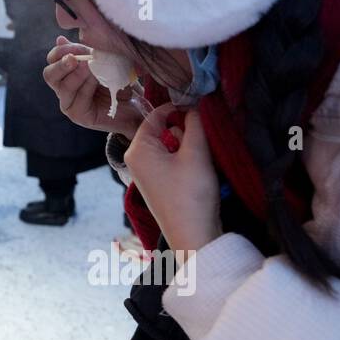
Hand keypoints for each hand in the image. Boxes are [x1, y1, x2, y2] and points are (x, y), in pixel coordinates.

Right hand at [42, 37, 141, 138]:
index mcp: (67, 73)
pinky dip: (87, 87)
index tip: (79, 47)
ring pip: (62, 87)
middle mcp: (64, 89)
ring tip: (91, 67)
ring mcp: (70, 104)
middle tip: (74, 59)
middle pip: (50, 75)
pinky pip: (78, 100)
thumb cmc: (120, 81)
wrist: (137, 105)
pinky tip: (97, 80)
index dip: (61, 51)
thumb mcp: (103, 61)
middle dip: (62, 64)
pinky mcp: (79, 116)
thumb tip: (60, 39)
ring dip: (78, 75)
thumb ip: (83, 52)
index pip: (52, 60)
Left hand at [124, 105, 221, 252]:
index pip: (155, 114)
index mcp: (137, 149)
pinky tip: (198, 171)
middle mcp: (137, 158)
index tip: (201, 110)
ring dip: (189, 146)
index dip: (179, 109)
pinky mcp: (159, 182)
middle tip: (202, 144)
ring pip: (170, 144)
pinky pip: (172, 159)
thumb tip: (195, 105)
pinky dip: (187, 159)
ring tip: (202, 161)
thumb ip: (195, 124)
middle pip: (163, 129)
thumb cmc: (191, 194)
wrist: (193, 235)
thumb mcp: (196, 152)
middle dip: (185, 131)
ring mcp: (147, 172)